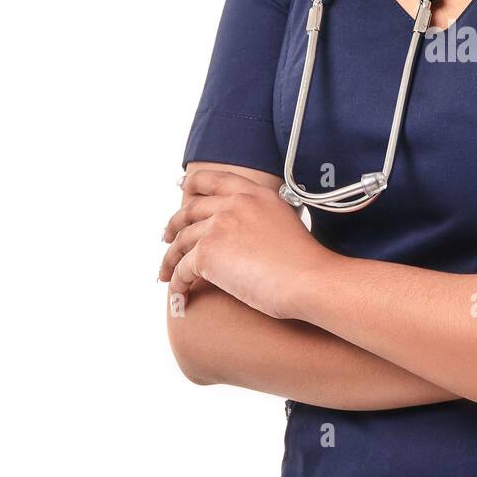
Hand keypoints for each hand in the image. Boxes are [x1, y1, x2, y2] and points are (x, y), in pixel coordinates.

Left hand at [158, 169, 328, 318]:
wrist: (309, 279)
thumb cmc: (305, 262)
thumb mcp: (285, 223)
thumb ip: (261, 218)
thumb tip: (243, 234)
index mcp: (255, 194)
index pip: (215, 179)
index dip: (194, 183)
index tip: (182, 187)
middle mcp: (234, 204)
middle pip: (191, 210)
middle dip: (174, 224)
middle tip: (167, 237)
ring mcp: (218, 226)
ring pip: (181, 242)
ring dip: (170, 259)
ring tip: (167, 273)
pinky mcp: (207, 253)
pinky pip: (182, 270)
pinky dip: (177, 285)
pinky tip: (180, 296)